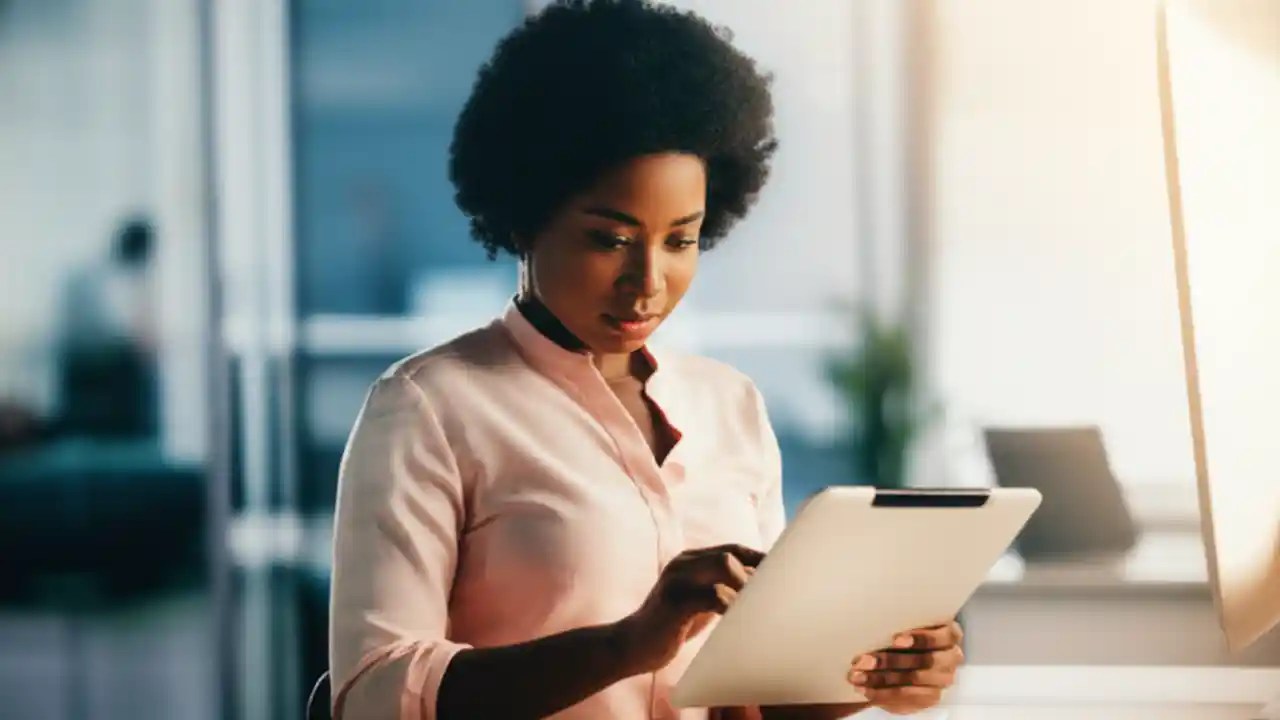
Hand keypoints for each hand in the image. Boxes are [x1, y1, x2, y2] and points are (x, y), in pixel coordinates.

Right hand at [618, 543, 763, 673]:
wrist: (632, 646)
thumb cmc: (672, 627)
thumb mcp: (699, 603)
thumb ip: (720, 591)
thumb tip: (759, 591)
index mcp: (690, 560)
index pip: (733, 549)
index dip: (759, 559)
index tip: (784, 576)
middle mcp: (684, 563)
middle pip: (732, 553)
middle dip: (757, 572)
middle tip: (775, 597)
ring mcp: (677, 579)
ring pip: (724, 565)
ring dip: (747, 586)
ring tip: (761, 608)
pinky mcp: (675, 600)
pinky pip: (713, 594)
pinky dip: (731, 605)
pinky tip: (739, 620)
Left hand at [846, 621, 964, 714]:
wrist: (905, 658)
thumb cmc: (903, 633)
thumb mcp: (903, 623)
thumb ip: (896, 622)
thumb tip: (868, 619)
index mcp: (950, 634)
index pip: (943, 636)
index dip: (920, 638)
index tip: (895, 640)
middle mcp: (952, 657)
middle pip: (925, 660)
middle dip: (891, 660)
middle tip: (864, 660)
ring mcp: (943, 679)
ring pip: (913, 679)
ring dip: (882, 678)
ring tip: (858, 676)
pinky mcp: (931, 696)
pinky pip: (907, 698)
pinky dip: (883, 694)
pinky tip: (866, 690)